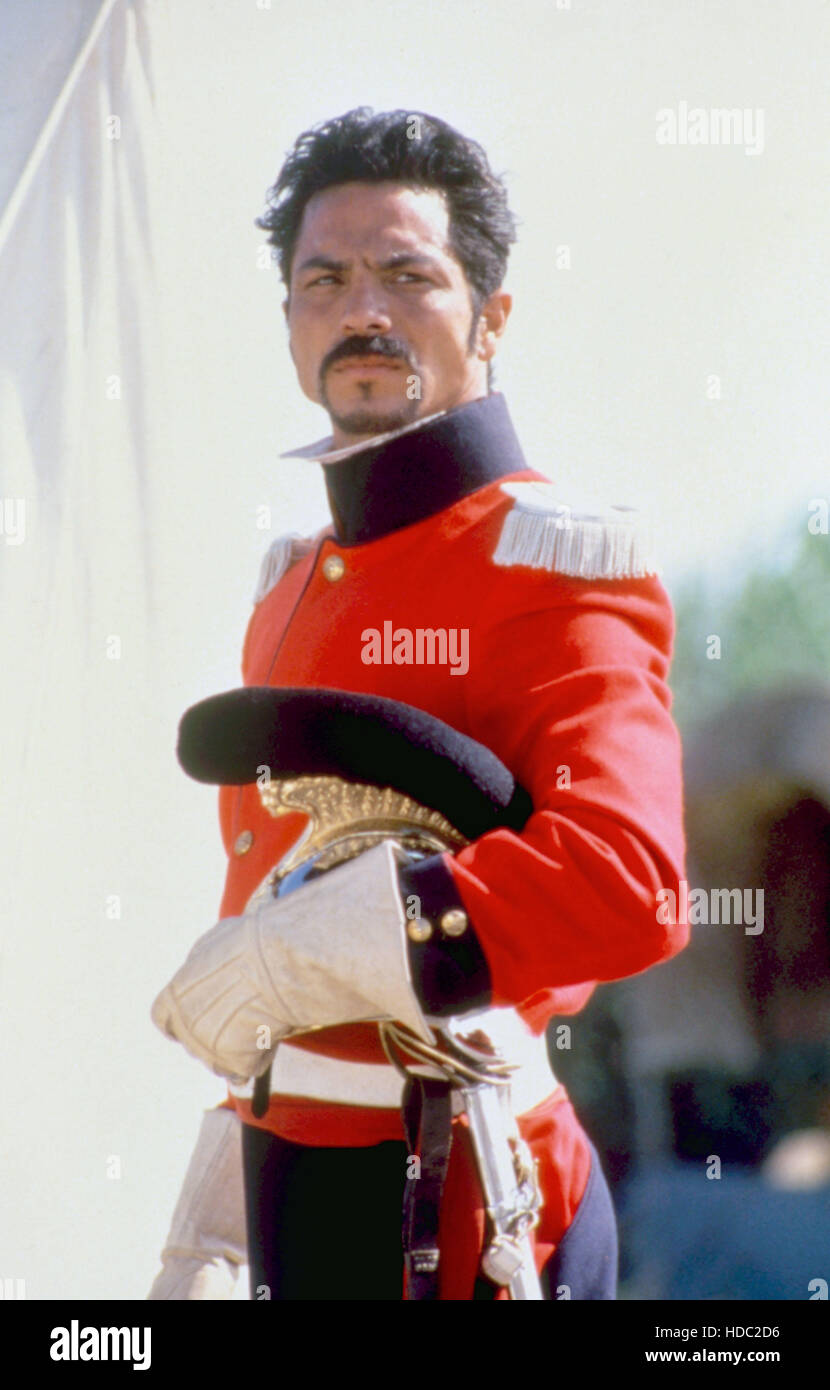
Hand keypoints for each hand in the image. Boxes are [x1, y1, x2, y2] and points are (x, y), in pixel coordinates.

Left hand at [151, 840, 431, 1081]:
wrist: (282, 954)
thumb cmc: (263, 937)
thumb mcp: (229, 937)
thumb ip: (219, 952)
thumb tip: (226, 951)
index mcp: (179, 986)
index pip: (162, 1014)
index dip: (181, 1018)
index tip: (198, 1018)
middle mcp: (185, 1016)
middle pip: (193, 1041)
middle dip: (214, 1038)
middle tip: (243, 1026)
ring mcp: (205, 1039)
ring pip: (217, 1058)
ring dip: (236, 1049)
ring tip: (264, 1028)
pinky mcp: (230, 1057)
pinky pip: (242, 1068)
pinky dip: (257, 1059)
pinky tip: (273, 1040)